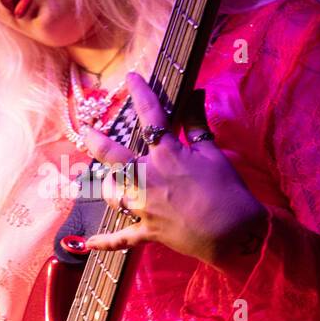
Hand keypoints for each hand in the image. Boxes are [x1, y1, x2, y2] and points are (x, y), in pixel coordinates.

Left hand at [81, 72, 267, 263]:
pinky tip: (87, 243)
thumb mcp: (213, 152)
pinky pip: (121, 237)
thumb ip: (198, 123)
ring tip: (103, 181)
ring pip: (112, 193)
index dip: (140, 93)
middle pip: (112, 156)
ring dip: (106, 186)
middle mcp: (148, 178)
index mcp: (166, 154)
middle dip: (95, 141)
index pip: (150, 115)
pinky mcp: (147, 231)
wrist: (233, 231)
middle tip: (86, 131)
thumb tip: (196, 93)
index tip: (131, 78)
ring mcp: (144, 206)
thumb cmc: (226, 189)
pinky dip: (105, 241)